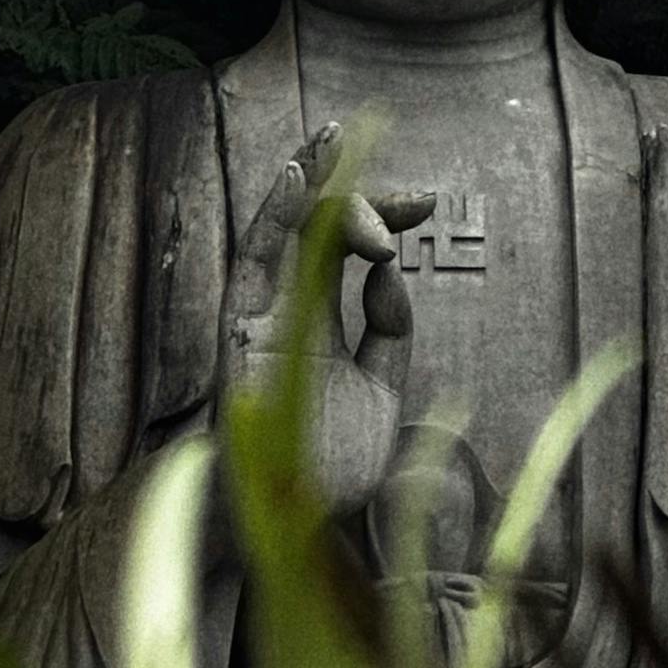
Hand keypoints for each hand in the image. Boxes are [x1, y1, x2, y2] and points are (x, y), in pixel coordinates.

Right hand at [215, 121, 432, 517]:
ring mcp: (259, 318)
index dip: (385, 217)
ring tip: (335, 139)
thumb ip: (390, 331)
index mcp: (319, 323)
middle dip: (356, 191)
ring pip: (278, 229)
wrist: (296, 527)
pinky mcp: (238, 331)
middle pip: (312, 228)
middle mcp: (285, 311)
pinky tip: (297, 176)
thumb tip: (393, 273)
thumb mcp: (383, 390)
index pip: (346, 249)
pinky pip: (252, 260)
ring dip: (307, 180)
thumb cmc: (332, 465)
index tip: (428, 203)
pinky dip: (273, 213)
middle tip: (409, 191)